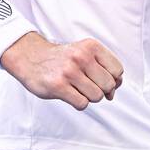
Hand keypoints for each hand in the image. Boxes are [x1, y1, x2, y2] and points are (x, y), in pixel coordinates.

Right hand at [1, 32, 123, 109]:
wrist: (31, 58)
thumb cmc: (62, 59)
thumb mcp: (84, 54)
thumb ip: (103, 69)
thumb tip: (114, 92)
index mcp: (91, 46)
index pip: (118, 70)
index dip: (114, 80)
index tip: (102, 81)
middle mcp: (81, 56)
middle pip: (109, 85)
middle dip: (102, 90)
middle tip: (88, 86)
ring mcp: (69, 71)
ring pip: (97, 96)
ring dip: (89, 97)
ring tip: (77, 89)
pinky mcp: (58, 86)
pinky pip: (82, 104)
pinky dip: (79, 103)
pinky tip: (70, 94)